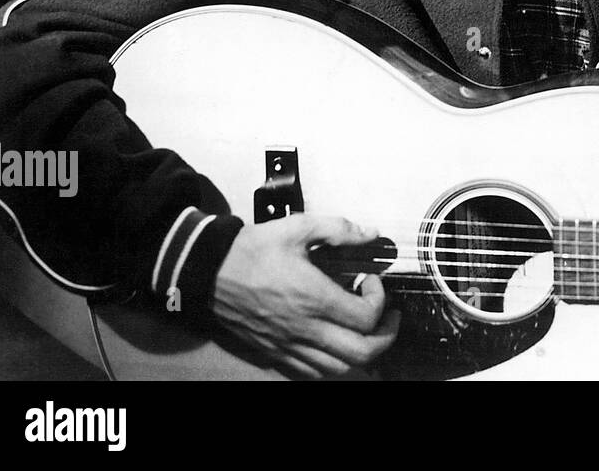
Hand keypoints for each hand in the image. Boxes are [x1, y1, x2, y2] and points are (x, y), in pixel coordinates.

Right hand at [212, 214, 401, 378]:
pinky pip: (312, 372)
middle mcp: (304, 328)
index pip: (366, 317)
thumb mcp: (298, 227)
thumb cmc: (253, 249)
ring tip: (366, 331)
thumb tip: (371, 232)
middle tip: (389, 317)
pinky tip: (335, 342)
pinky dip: (332, 363)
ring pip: (338, 369)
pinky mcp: (274, 353)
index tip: (371, 280)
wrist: (209, 271)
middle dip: (385, 336)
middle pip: (361, 352)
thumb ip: (339, 228)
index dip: (381, 299)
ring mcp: (288, 345)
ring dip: (361, 353)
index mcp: (313, 298)